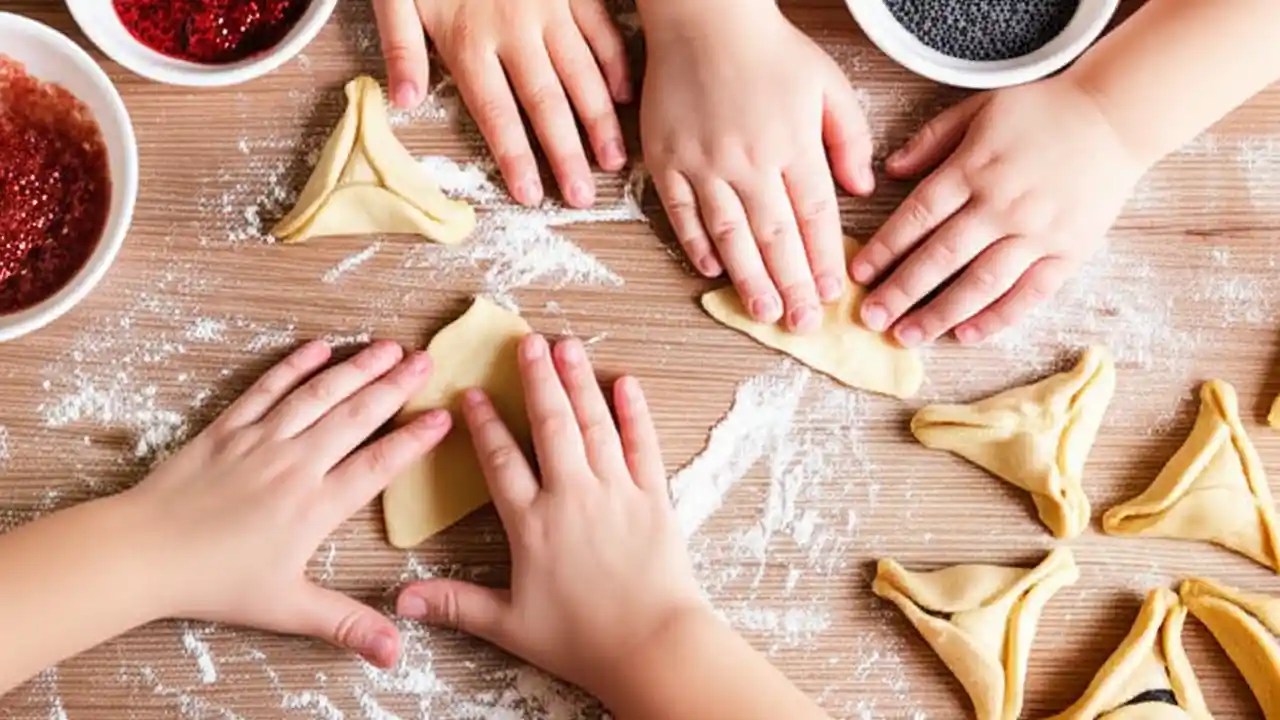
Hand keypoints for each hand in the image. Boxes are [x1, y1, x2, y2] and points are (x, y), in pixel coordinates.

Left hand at [124, 340, 451, 667]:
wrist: (142, 553)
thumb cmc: (213, 582)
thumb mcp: (286, 608)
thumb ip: (345, 623)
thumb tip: (394, 653)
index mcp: (315, 507)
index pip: (378, 464)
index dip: (415, 439)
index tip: (443, 417)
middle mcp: (294, 465)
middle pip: (356, 416)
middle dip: (396, 386)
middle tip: (426, 361)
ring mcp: (260, 441)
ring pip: (319, 394)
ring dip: (357, 367)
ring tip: (388, 347)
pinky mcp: (228, 428)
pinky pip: (267, 388)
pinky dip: (295, 366)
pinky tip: (319, 349)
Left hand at [372, 0, 631, 207]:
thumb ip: (401, 47)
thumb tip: (404, 101)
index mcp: (468, 39)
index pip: (497, 113)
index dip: (516, 157)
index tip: (532, 194)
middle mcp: (514, 30)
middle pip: (546, 104)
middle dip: (566, 155)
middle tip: (583, 197)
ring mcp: (549, 6)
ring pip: (581, 73)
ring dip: (599, 120)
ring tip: (615, 160)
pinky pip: (599, 29)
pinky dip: (615, 64)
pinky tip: (625, 96)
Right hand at [395, 334, 706, 697]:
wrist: (653, 646)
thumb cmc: (582, 641)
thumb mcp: (509, 625)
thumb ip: (455, 603)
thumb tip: (400, 601)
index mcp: (532, 524)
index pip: (500, 461)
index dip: (484, 424)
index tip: (474, 394)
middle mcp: (572, 496)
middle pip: (550, 425)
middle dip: (536, 380)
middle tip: (526, 342)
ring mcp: (616, 492)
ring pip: (594, 424)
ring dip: (578, 382)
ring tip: (566, 346)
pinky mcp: (654, 498)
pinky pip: (643, 445)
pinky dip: (634, 412)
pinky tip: (625, 383)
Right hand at [640, 0, 873, 332]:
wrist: (704, 20)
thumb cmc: (769, 49)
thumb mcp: (829, 84)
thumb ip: (850, 139)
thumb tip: (863, 189)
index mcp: (793, 144)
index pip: (814, 218)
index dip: (823, 261)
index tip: (831, 293)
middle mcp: (749, 161)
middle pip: (775, 238)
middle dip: (792, 286)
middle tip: (802, 324)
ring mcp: (703, 164)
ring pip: (729, 236)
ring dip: (749, 280)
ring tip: (764, 313)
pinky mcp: (666, 162)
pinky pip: (682, 215)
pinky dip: (697, 246)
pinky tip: (713, 271)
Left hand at [850, 77, 1146, 345]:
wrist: (1117, 114)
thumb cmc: (1042, 109)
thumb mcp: (979, 107)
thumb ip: (931, 139)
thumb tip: (889, 170)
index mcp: (975, 167)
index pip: (918, 215)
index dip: (885, 248)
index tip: (859, 273)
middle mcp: (1003, 204)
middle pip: (942, 256)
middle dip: (901, 291)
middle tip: (870, 317)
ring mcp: (1038, 231)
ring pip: (981, 283)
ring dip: (940, 314)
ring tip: (907, 336)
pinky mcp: (1069, 251)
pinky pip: (1029, 293)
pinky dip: (997, 317)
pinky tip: (965, 335)